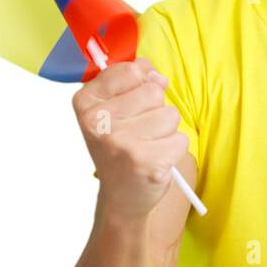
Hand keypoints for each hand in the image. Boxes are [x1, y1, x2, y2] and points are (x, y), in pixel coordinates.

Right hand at [71, 57, 188, 220]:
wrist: (121, 195)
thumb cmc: (122, 145)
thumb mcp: (115, 107)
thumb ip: (134, 81)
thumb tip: (158, 77)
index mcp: (86, 102)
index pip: (131, 70)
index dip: (142, 82)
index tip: (132, 103)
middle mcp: (97, 122)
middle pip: (154, 92)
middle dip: (155, 110)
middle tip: (138, 132)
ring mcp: (120, 143)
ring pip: (170, 115)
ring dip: (166, 130)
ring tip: (147, 146)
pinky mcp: (145, 162)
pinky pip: (181, 139)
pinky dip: (174, 149)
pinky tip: (155, 160)